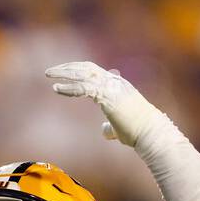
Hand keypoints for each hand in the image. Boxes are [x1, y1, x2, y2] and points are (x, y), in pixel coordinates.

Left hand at [45, 62, 163, 146]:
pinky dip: (69, 87)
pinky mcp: (108, 97)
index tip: (62, 73)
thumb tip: (104, 130)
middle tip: (49, 72)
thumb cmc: (137, 131)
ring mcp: (112, 87)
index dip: (76, 70)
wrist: (150, 133)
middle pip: (87, 68)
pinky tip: (57, 89)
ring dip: (64, 73)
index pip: (93, 71)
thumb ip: (110, 126)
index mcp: (117, 85)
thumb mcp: (120, 126)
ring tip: (49, 75)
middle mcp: (114, 82)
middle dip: (67, 67)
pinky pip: (85, 88)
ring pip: (84, 74)